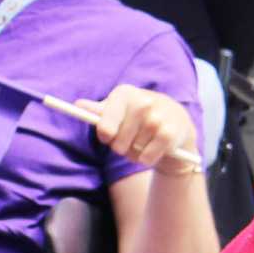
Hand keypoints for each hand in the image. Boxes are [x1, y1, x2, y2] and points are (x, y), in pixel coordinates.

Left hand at [71, 85, 203, 174]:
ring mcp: (157, 117)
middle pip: (118, 143)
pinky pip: (147, 158)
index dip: (104, 134)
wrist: (175, 120)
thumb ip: (98, 110)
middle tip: (128, 140)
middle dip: (120, 147)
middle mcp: (142, 101)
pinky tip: (154, 148)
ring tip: (142, 142)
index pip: (105, 124)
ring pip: (133, 151)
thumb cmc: (136, 116)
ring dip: (135, 154)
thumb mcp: (117, 109)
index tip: (107, 136)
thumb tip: (78, 104)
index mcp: (124, 94)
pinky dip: (147, 159)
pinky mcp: (170, 132)